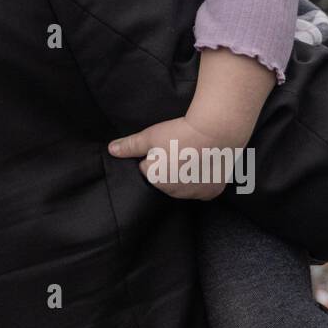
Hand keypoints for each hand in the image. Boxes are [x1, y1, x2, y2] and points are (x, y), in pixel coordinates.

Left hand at [107, 115, 248, 199]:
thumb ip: (129, 146)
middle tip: (179, 149)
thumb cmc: (180, 133)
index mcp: (155, 180)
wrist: (215, 132)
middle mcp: (174, 192)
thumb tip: (112, 150)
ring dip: (184, 175)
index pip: (147, 169)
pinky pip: (201, 189)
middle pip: (165, 180)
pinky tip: (202, 165)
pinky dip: (201, 180)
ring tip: (191, 155)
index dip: (154, 155)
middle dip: (168, 167)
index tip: (165, 145)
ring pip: (183, 185)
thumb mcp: (150, 136)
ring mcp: (194, 194)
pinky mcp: (211, 192)